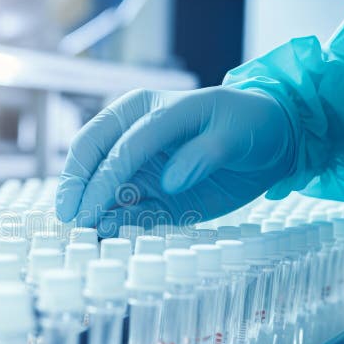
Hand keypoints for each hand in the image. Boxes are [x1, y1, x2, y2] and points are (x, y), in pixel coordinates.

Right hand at [55, 86, 293, 236]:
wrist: (271, 142)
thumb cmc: (250, 124)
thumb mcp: (236, 131)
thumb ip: (205, 153)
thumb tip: (170, 181)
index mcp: (148, 109)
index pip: (118, 144)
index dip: (102, 178)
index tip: (92, 208)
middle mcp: (133, 133)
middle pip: (90, 155)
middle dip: (77, 188)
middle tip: (72, 220)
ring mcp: (139, 165)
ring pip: (99, 183)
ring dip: (89, 207)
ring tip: (83, 234)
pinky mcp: (150, 193)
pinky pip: (125, 208)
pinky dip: (114, 221)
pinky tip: (108, 234)